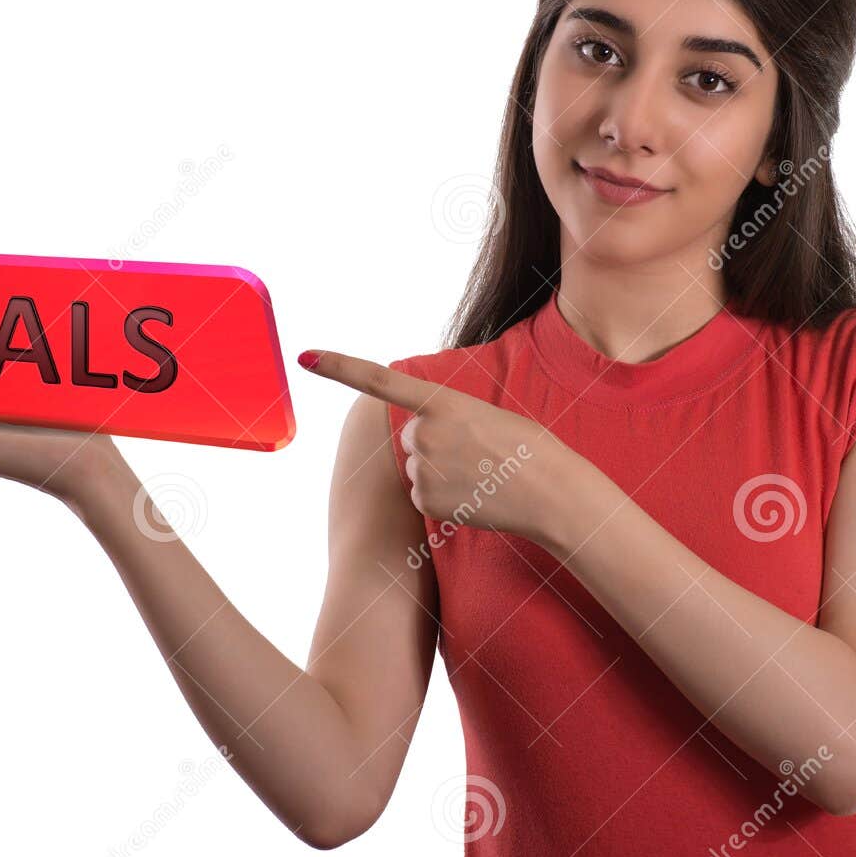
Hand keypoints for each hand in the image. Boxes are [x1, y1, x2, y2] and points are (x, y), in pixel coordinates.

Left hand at [298, 349, 568, 540]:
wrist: (550, 492)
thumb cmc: (526, 448)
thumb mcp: (486, 414)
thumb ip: (446, 417)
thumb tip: (415, 437)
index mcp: (441, 402)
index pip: (379, 380)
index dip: (339, 367)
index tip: (305, 356)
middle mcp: (424, 433)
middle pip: (412, 437)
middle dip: (437, 444)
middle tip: (478, 453)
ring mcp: (424, 468)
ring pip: (418, 467)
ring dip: (443, 472)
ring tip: (481, 475)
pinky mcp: (426, 500)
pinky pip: (423, 496)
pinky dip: (445, 497)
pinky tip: (475, 496)